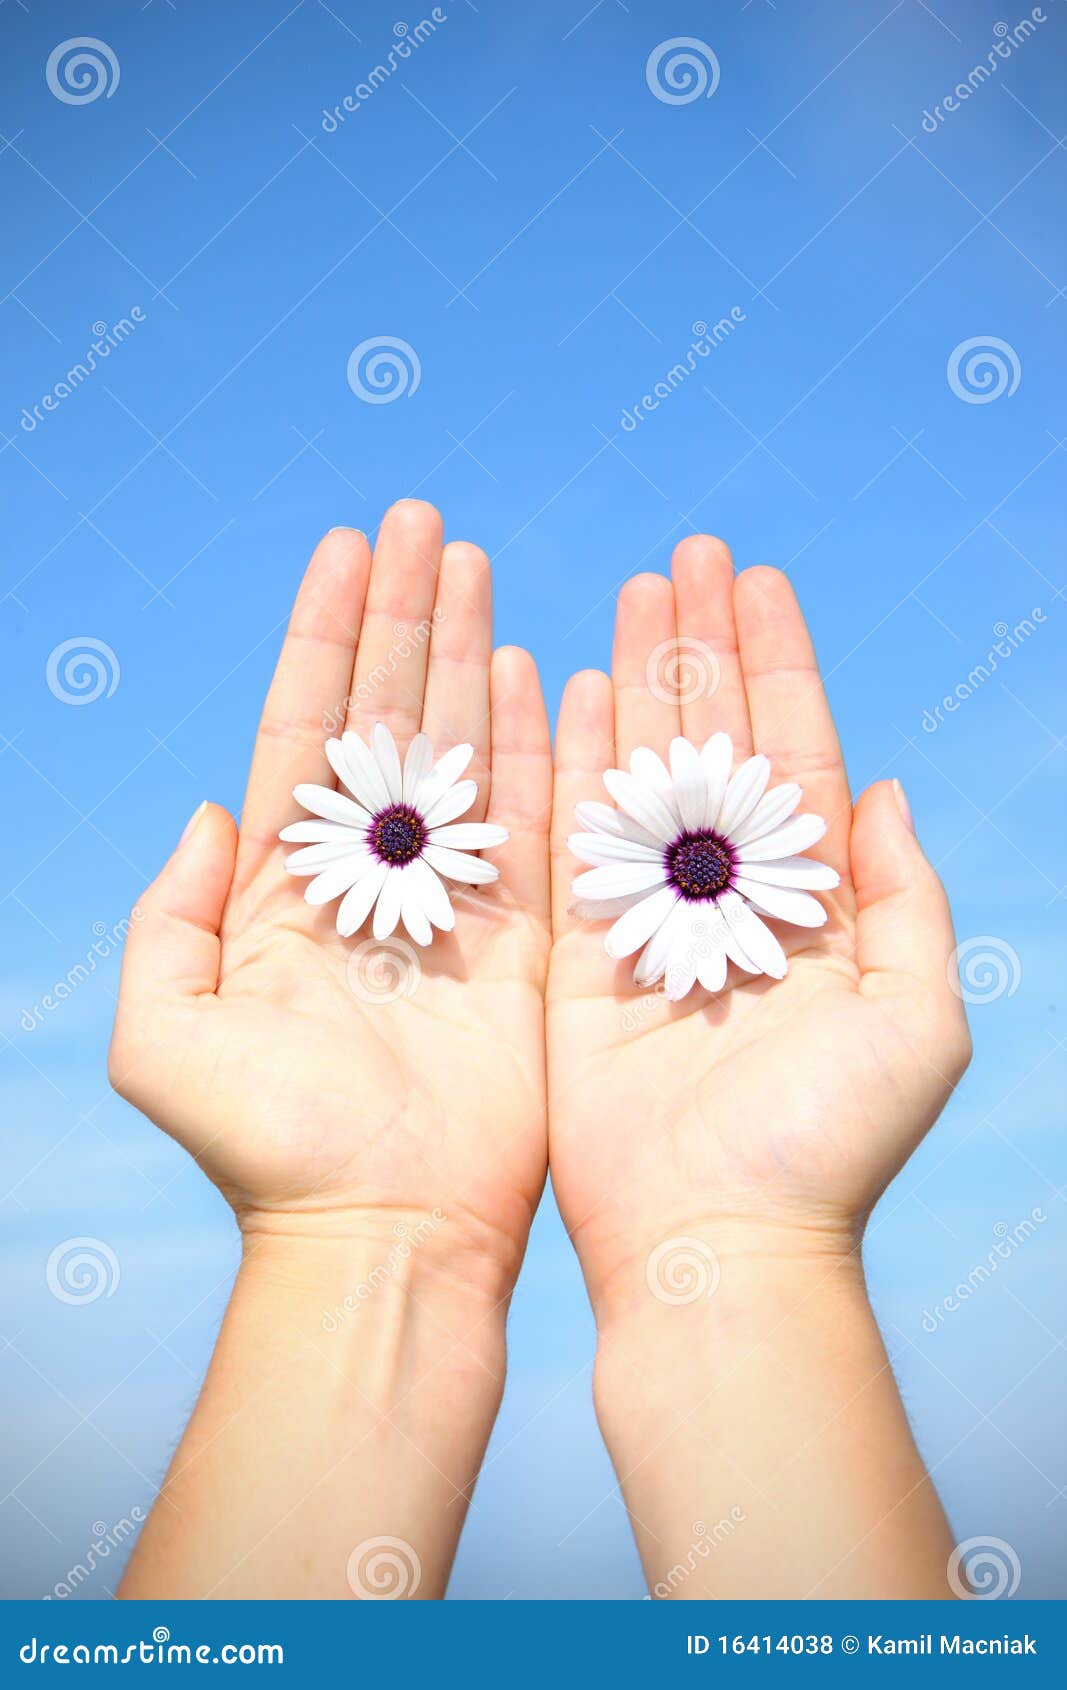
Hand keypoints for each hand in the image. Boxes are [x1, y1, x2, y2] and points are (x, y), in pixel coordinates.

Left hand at [110, 501, 551, 1293]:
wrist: (383, 1233)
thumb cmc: (268, 1151)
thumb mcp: (164, 1037)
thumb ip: (162, 917)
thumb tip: (210, 813)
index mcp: (283, 888)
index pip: (305, 727)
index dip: (325, 634)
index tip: (350, 545)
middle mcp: (367, 878)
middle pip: (387, 715)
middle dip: (404, 615)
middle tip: (427, 520)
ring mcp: (448, 901)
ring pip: (459, 748)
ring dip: (465, 651)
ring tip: (476, 562)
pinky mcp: (520, 938)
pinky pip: (531, 820)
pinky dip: (532, 743)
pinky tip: (531, 667)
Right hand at [547, 537, 971, 1315]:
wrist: (715, 1239)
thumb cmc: (825, 1145)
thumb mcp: (917, 1019)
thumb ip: (909, 897)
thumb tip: (889, 788)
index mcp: (815, 903)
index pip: (796, 753)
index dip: (777, 662)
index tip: (756, 576)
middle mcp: (733, 897)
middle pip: (715, 741)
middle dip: (703, 646)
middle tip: (687, 554)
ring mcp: (652, 919)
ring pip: (642, 770)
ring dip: (636, 678)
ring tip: (632, 590)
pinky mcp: (578, 953)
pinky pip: (569, 837)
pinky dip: (566, 761)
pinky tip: (561, 685)